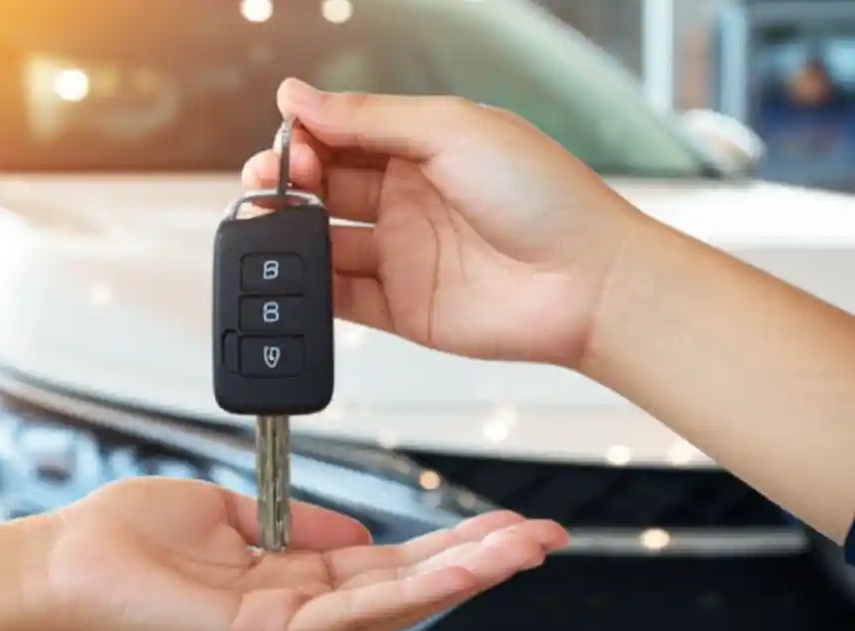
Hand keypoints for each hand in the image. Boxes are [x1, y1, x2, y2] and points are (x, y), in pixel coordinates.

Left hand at [30, 478, 566, 630]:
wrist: (66, 560)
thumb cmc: (129, 537)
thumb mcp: (228, 511)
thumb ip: (295, 522)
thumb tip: (352, 530)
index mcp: (288, 579)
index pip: (385, 566)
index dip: (445, 547)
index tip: (497, 525)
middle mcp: (295, 611)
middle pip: (403, 588)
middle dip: (476, 563)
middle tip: (541, 538)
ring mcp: (282, 630)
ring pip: (391, 605)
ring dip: (461, 576)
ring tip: (521, 549)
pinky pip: (348, 613)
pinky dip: (409, 590)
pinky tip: (455, 571)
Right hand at [242, 78, 652, 366]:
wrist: (589, 282)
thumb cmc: (544, 196)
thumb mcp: (452, 130)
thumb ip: (368, 117)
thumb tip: (297, 95)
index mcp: (422, 147)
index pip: (341, 135)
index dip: (306, 136)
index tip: (287, 140)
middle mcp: (407, 199)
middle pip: (324, 187)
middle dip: (287, 181)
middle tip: (272, 182)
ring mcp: (402, 254)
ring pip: (323, 242)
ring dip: (289, 233)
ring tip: (268, 225)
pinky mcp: (401, 307)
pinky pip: (340, 298)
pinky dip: (309, 288)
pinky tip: (293, 274)